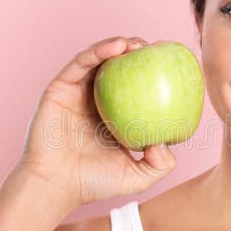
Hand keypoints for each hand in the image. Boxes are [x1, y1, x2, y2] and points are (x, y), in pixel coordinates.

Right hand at [16, 36, 176, 205]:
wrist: (56, 186)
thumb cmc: (94, 184)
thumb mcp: (138, 177)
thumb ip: (161, 164)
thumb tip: (167, 142)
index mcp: (114, 115)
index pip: (136, 87)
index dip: (154, 72)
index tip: (174, 63)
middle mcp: (96, 100)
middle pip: (119, 68)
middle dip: (139, 52)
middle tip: (158, 48)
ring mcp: (77, 92)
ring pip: (100, 60)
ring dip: (120, 45)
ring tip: (138, 44)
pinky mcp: (60, 88)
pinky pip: (81, 63)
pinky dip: (99, 50)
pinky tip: (118, 46)